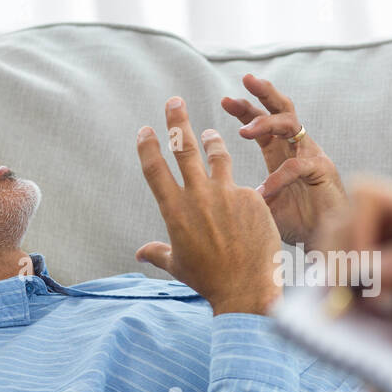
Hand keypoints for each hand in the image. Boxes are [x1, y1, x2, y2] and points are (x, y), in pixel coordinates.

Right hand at [134, 97, 282, 314]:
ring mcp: (227, 194)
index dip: (148, 146)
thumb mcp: (178, 265)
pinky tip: (244, 209)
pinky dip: (240, 194)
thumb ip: (157, 253)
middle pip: (184, 147)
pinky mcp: (252, 198)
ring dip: (212, 142)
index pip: (154, 168)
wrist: (246, 289)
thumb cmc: (209, 280)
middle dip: (178, 121)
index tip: (146, 129)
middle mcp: (198, 196)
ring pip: (218, 156)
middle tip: (175, 101)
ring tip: (210, 135)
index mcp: (174, 210)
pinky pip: (244, 188)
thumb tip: (139, 254)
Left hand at [221, 74, 345, 246]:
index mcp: (280, 151)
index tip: (225, 100)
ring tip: (244, 131)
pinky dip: (278, 177)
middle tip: (246, 80)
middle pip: (282, 108)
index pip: (262, 121)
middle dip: (264, 92)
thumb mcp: (263, 204)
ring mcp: (312, 155)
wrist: (324, 241)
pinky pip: (297, 165)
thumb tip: (216, 193)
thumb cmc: (296, 223)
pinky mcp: (323, 170)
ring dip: (267, 122)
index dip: (245, 109)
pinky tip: (264, 190)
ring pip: (291, 124)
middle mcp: (297, 147)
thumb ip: (245, 194)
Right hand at [318, 177, 391, 361]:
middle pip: (341, 222)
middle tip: (351, 294)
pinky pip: (345, 284)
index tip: (364, 266)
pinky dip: (346, 299)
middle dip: (339, 258)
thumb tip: (365, 267)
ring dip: (341, 280)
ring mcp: (386, 257)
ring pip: (337, 254)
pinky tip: (378, 315)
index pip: (367, 197)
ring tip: (381, 307)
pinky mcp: (382, 287)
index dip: (356, 227)